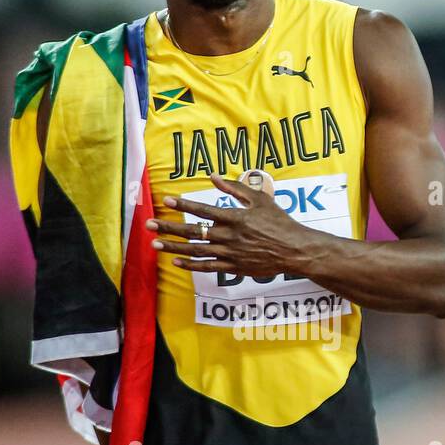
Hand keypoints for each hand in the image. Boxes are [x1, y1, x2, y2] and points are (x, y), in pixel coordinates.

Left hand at [145, 174, 317, 277]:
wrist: (294, 250)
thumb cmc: (279, 221)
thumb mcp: (260, 199)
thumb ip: (235, 188)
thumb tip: (214, 177)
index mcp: (235, 217)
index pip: (202, 210)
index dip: (183, 204)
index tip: (167, 200)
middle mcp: (229, 236)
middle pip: (192, 232)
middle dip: (169, 227)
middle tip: (149, 225)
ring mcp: (230, 254)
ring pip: (195, 251)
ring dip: (174, 246)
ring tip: (156, 243)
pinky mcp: (233, 267)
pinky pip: (207, 267)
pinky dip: (191, 265)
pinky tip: (176, 261)